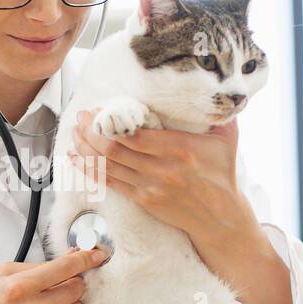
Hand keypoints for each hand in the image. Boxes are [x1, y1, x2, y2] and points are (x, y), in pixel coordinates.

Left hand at [68, 107, 243, 238]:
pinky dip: (90, 170)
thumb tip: (220, 85)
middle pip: (115, 149)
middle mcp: (163, 169)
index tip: (100, 110)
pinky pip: (110, 182)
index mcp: (181, 150)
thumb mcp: (228, 139)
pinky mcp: (144, 199)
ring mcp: (151, 187)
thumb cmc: (223, 173)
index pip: (136, 136)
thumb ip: (221, 112)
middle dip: (91, 132)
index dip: (112, 123)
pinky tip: (76, 159)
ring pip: (108, 166)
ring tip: (74, 133)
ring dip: (86, 149)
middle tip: (80, 117)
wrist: (220, 217)